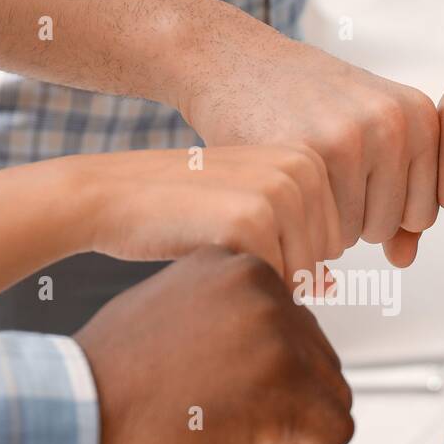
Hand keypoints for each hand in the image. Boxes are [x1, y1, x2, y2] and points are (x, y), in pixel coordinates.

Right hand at [64, 145, 340, 291]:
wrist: (111, 194)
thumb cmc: (175, 208)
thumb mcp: (250, 212)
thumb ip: (297, 239)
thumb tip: (332, 284)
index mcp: (308, 159)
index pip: (331, 244)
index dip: (284, 256)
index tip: (239, 229)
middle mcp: (302, 168)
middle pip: (320, 261)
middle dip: (275, 268)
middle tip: (223, 238)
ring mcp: (279, 191)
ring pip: (301, 275)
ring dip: (256, 276)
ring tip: (216, 241)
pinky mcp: (251, 220)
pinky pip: (271, 281)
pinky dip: (237, 283)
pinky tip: (206, 249)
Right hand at [75, 248, 354, 443]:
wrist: (66, 424)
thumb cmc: (108, 387)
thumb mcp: (174, 318)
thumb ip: (230, 318)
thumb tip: (276, 342)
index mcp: (235, 263)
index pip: (292, 330)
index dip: (253, 376)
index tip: (194, 382)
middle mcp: (264, 285)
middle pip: (319, 362)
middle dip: (276, 402)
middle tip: (201, 409)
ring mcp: (278, 332)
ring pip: (332, 396)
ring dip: (283, 427)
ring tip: (211, 422)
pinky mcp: (288, 384)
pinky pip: (336, 432)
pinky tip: (229, 443)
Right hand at [175, 19, 439, 267]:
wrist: (237, 61)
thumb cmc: (306, 104)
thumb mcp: (367, 134)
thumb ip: (399, 199)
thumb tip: (405, 260)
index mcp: (420, 117)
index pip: (422, 213)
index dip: (381, 208)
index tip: (350, 173)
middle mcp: (394, 125)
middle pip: (390, 225)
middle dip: (355, 217)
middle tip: (320, 173)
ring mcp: (352, 139)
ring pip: (356, 233)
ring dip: (326, 221)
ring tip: (304, 175)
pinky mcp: (307, 155)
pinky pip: (320, 229)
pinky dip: (301, 221)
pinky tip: (284, 184)